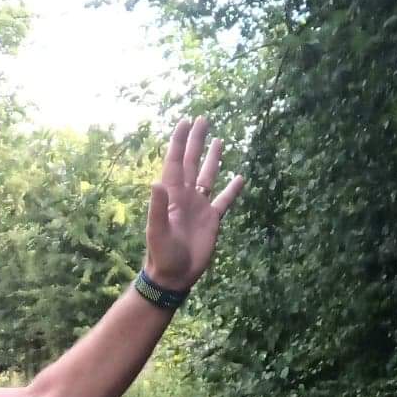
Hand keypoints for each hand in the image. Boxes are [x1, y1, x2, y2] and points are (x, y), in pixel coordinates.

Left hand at [145, 115, 244, 293]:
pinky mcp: (212, 220)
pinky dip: (232, 189)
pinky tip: (240, 178)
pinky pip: (224, 200)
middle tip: (202, 120)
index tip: (185, 121)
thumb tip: (156, 182)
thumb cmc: (162, 255)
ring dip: (213, 159)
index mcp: (172, 196)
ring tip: (219, 140)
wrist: (174, 277)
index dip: (179, 142)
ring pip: (208, 176)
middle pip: (192, 162)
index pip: (176, 162)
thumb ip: (158, 207)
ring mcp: (199, 207)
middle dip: (196, 141)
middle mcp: (186, 197)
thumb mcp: (157, 231)